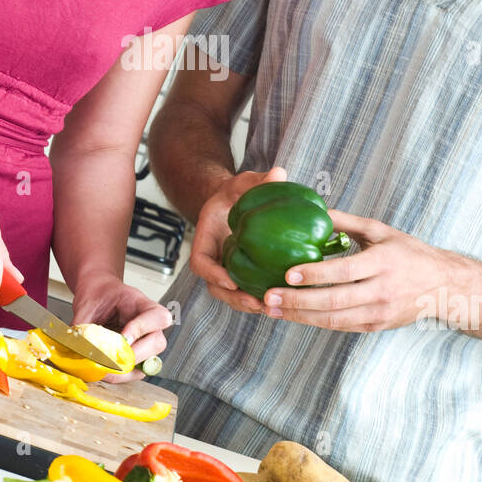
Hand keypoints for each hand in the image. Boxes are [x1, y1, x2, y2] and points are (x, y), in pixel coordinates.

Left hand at [71, 273, 171, 382]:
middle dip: (134, 355)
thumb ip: (84, 326)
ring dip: (126, 369)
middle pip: (157, 343)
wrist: (98, 295)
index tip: (123, 337)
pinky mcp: (137, 356)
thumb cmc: (98, 295)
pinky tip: (105, 371)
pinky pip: (136, 371)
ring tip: (103, 368)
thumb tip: (78, 349)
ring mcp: (145, 341)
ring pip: (148, 361)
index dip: (142, 329)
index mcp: (141, 304)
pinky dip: (121, 375)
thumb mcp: (88, 305)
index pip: (158, 317)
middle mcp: (149, 324)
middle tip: (110, 359)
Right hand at [190, 165, 288, 313]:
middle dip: (234, 298)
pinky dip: (260, 299)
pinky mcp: (243, 274)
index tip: (231, 279)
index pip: (201, 263)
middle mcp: (214, 259)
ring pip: (231, 295)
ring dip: (248, 305)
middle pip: (215, 287)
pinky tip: (281, 302)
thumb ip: (257, 180)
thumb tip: (279, 173)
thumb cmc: (236, 192)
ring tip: (270, 308)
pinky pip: (247, 291)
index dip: (213, 274)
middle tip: (255, 302)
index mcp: (205, 240)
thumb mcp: (244, 182)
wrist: (236, 202)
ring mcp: (227, 269)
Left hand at [261, 209, 459, 331]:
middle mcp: (381, 291)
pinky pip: (340, 326)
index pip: (345, 272)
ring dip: (300, 317)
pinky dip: (314, 322)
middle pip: (334, 301)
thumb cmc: (407, 253)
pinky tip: (293, 316)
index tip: (287, 273)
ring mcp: (378, 313)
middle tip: (268, 297)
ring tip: (272, 310)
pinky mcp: (374, 326)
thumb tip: (314, 209)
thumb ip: (347, 221)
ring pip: (333, 320)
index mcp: (383, 263)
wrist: (440, 286)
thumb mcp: (380, 230)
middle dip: (297, 301)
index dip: (315, 275)